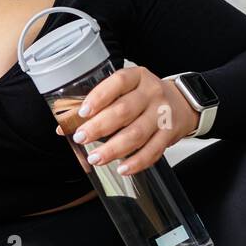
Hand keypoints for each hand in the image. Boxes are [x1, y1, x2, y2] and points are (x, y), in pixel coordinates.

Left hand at [53, 66, 199, 176]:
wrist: (182, 103)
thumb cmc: (144, 97)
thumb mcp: (124, 91)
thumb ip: (96, 106)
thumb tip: (63, 126)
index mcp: (137, 77)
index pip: (118, 82)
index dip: (99, 97)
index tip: (82, 112)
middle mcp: (152, 93)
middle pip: (124, 111)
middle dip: (99, 127)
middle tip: (81, 138)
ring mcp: (162, 114)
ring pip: (137, 133)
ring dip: (114, 149)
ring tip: (95, 157)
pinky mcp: (170, 134)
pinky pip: (153, 151)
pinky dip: (136, 162)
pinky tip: (122, 168)